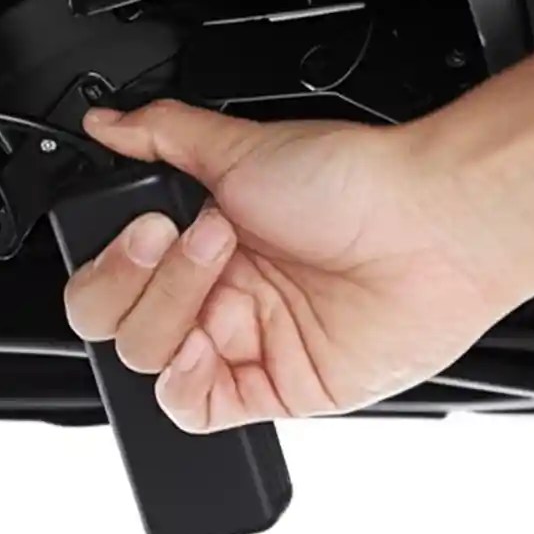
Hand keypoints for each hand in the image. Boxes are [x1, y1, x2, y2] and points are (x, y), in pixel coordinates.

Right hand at [63, 100, 516, 433]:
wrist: (429, 224)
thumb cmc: (353, 182)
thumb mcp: (240, 147)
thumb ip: (162, 134)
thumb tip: (105, 123)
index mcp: (195, 243)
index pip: (110, 274)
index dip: (111, 259)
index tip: (144, 222)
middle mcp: (211, 294)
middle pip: (115, 321)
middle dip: (133, 280)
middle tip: (183, 235)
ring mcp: (239, 342)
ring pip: (148, 358)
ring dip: (172, 305)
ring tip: (226, 256)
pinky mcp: (270, 386)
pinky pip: (193, 409)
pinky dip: (182, 382)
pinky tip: (201, 344)